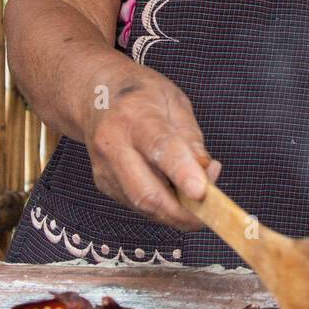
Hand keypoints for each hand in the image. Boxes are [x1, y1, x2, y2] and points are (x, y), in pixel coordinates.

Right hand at [78, 56, 220, 230]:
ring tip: (198, 198)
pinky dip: (163, 206)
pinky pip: (139, 204)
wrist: (96, 96)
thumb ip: (191, 138)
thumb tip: (207, 174)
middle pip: (146, 192)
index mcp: (134, 116)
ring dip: (176, 212)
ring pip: (143, 205)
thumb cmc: (141, 95)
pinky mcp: (104, 184)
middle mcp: (113, 145)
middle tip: (212, 212)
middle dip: (182, 212)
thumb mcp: (175, 101)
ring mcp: (105, 168)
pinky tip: (175, 192)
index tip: (201, 191)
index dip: (182, 173)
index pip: (159, 148)